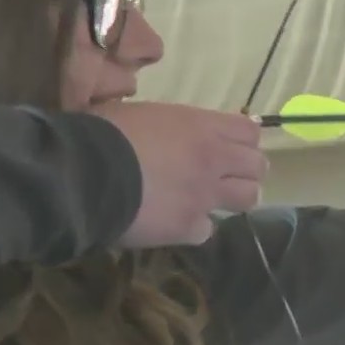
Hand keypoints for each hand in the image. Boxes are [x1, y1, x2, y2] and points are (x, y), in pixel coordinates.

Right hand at [94, 101, 267, 247]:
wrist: (86, 173)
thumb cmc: (104, 132)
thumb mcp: (142, 115)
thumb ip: (168, 127)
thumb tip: (165, 134)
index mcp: (201, 126)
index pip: (249, 132)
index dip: (242, 140)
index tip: (230, 146)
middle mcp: (213, 159)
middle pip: (258, 166)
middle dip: (245, 170)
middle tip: (225, 175)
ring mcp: (205, 196)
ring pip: (248, 199)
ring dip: (234, 199)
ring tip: (213, 201)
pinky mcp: (189, 228)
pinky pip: (206, 230)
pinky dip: (193, 228)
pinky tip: (175, 224)